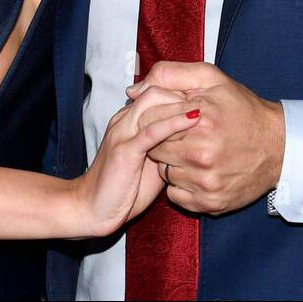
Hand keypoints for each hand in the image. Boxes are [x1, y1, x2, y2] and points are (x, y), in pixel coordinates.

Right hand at [71, 84, 203, 236]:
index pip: (156, 93)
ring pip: (152, 103)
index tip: (207, 101)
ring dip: (181, 103)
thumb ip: (167, 146)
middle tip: (209, 100)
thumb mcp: (151, 161)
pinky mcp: (125, 151)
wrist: (93, 210)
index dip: (182, 94)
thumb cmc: (125, 189)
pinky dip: (174, 122)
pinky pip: (151, 130)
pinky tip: (192, 120)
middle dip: (183, 92)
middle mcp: (123, 121)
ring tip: (205, 106)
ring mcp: (122, 133)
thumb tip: (194, 140)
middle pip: (154, 91)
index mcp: (128, 121)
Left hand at [125, 62, 284, 215]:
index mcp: (200, 121)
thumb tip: (133, 92)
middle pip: (155, 149)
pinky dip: (181, 184)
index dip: (155, 118)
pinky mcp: (210, 203)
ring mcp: (206, 182)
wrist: (279, 145)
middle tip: (180, 135)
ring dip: (172, 163)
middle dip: (162, 140)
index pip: (151, 121)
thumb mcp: (210, 78)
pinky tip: (197, 171)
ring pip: (164, 174)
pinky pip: (176, 195)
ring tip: (191, 151)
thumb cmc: (242, 108)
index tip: (166, 117)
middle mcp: (202, 155)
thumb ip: (169, 75)